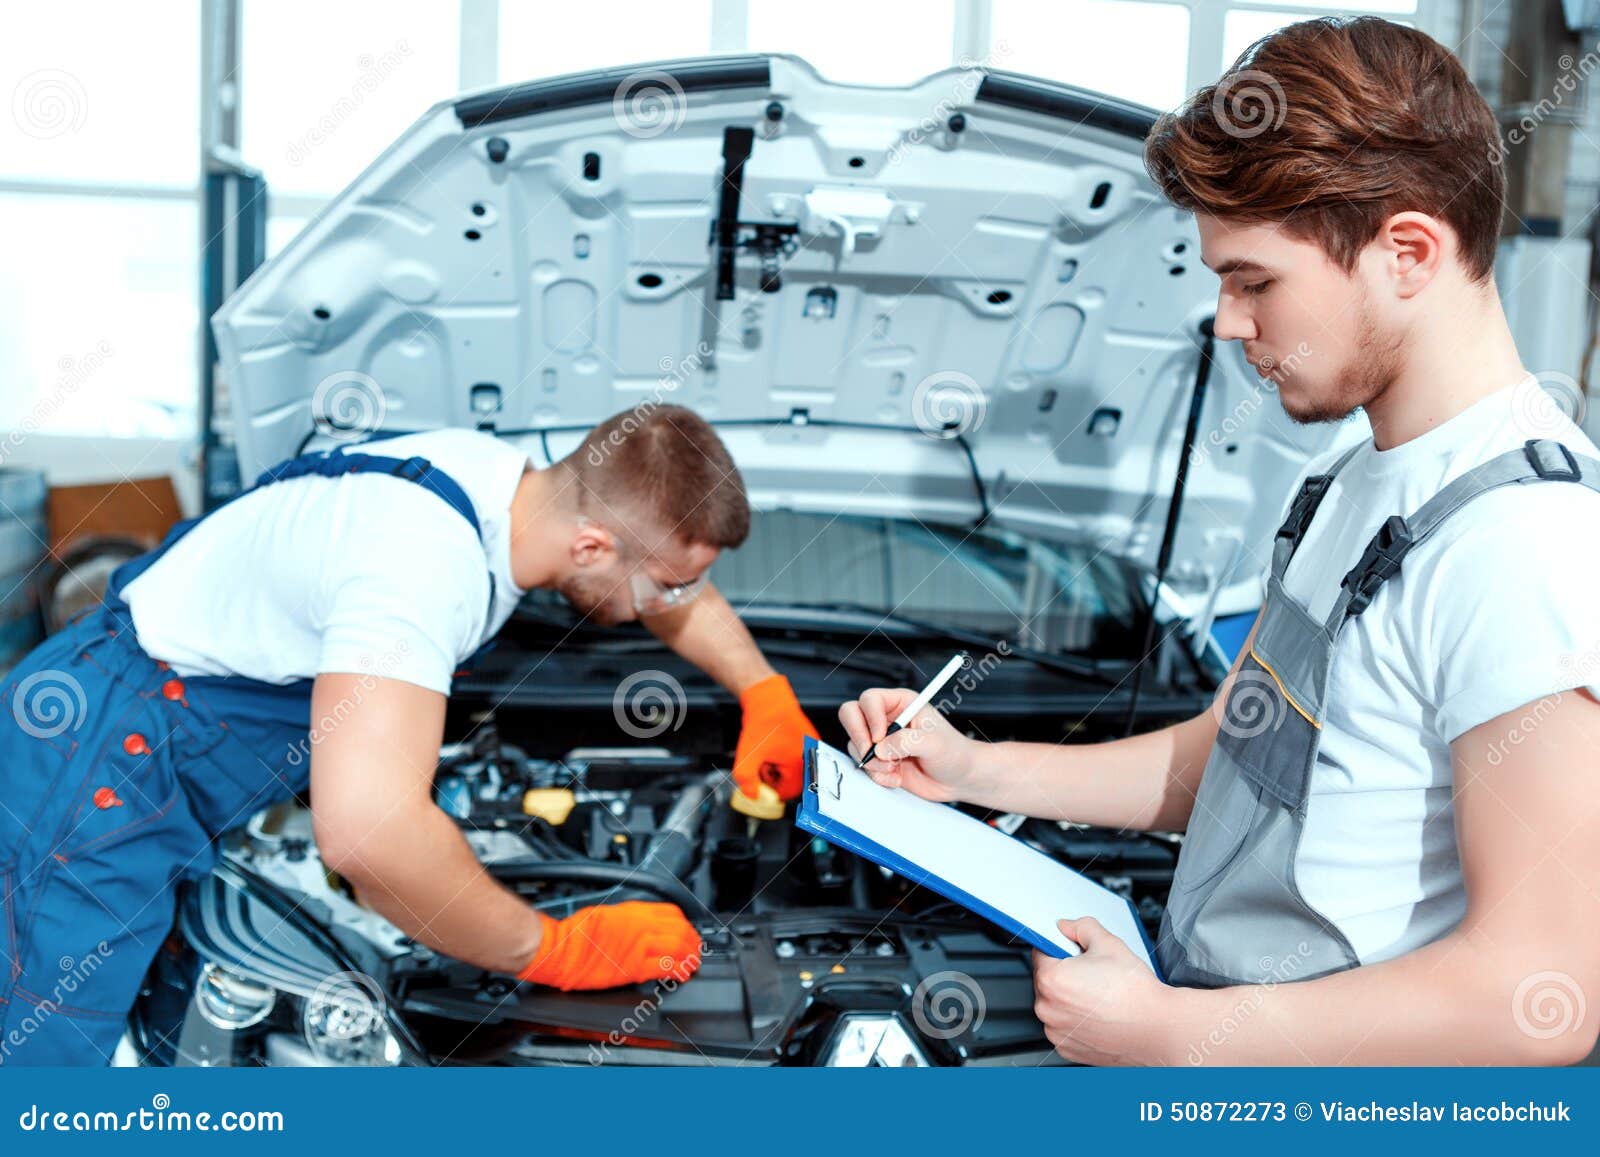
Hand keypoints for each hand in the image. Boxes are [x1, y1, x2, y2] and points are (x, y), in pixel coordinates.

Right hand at [517, 901, 701, 990]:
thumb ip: (628, 919)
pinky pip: (665, 968)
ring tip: (693, 965)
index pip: (672, 913)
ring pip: (678, 947)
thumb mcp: (607, 914)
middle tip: (696, 951)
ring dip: (690, 957)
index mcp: (634, 911)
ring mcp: (640, 946)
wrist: (561, 949)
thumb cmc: (575, 934)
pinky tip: (681, 976)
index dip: (685, 924)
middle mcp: (641, 925)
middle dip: (693, 941)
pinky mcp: (634, 968)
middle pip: (681, 929)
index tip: (687, 932)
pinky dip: (678, 971)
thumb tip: (641, 926)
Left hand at [732, 673, 819, 799]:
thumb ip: (747, 781)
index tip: (761, 779)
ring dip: (778, 767)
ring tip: (768, 754)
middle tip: (763, 765)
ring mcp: (812, 747)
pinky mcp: (808, 739)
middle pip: (792, 782)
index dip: (771, 789)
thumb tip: (753, 795)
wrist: (769, 698)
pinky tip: (774, 746)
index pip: (788, 792)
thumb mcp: (747, 756)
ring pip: (794, 770)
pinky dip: (783, 756)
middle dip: (775, 777)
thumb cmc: (762, 723)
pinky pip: (797, 757)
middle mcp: (811, 757)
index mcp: (800, 764)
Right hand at [836, 687, 980, 802]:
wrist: (959, 779)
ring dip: (872, 762)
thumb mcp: (934, 743)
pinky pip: (863, 766)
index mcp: (901, 703)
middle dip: (859, 738)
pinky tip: (896, 778)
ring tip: (895, 768)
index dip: (870, 717)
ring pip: (855, 744)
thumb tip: (880, 749)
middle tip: (872, 753)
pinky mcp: (880, 761)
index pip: (870, 699)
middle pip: (851, 715)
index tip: (880, 737)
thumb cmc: (954, 753)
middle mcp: (887, 719)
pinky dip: (876, 775)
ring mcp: (881, 741)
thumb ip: (905, 742)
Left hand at [1031, 917, 1176, 1065]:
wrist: (1159, 1029)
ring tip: (1099, 996)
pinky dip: (1076, 1020)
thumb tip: (1067, 927)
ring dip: (1069, 998)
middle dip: (1065, 973)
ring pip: (1055, 1005)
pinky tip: (1099, 1014)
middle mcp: (1047, 1009)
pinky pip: (1064, 1027)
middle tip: (1094, 974)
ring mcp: (1057, 1032)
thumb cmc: (1136, 993)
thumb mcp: (1109, 943)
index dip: (1059, 946)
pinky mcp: (1068, 1049)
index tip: (1072, 950)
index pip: (1041, 951)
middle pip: (1047, 980)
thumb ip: (1081, 927)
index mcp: (1051, 979)